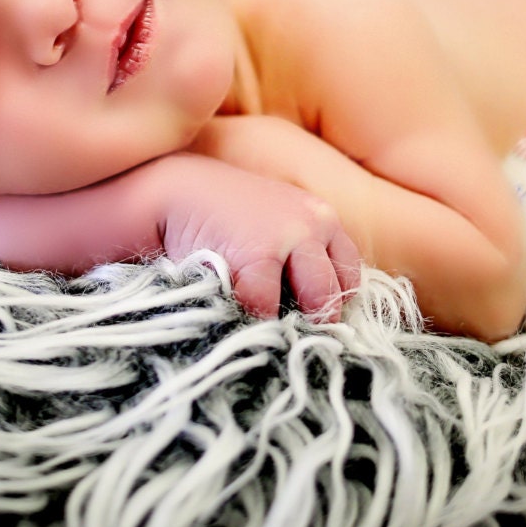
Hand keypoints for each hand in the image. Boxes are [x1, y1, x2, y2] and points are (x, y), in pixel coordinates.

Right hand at [160, 159, 361, 322]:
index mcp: (322, 219)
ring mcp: (291, 236)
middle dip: (318, 318)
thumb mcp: (273, 226)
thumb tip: (320, 314)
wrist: (176, 191)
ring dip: (295, 321)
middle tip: (293, 335)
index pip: (349, 275)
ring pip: (319, 300)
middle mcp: (316, 223)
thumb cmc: (224, 218)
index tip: (307, 320)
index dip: (331, 303)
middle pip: (340, 291)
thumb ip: (299, 258)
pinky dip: (254, 319)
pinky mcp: (259, 253)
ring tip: (272, 333)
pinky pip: (269, 305)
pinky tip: (238, 316)